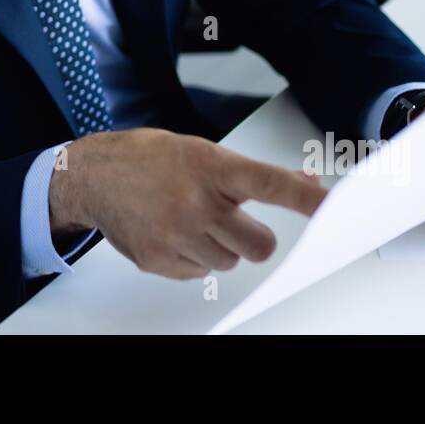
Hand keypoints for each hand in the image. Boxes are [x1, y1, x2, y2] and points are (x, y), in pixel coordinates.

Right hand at [49, 128, 326, 278]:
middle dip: (252, 237)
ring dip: (220, 247)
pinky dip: (194, 258)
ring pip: (229, 262)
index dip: (304, 198)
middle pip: (259, 245)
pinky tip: (173, 232)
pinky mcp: (158, 259)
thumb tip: (304, 182)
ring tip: (191, 220)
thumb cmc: (148, 158)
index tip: (331, 207)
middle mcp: (195, 202)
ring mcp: (175, 234)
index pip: (269, 183)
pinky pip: (200, 273)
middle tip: (231, 221)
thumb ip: (250, 172)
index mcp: (210, 166)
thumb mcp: (201, 152)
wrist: (93, 176)